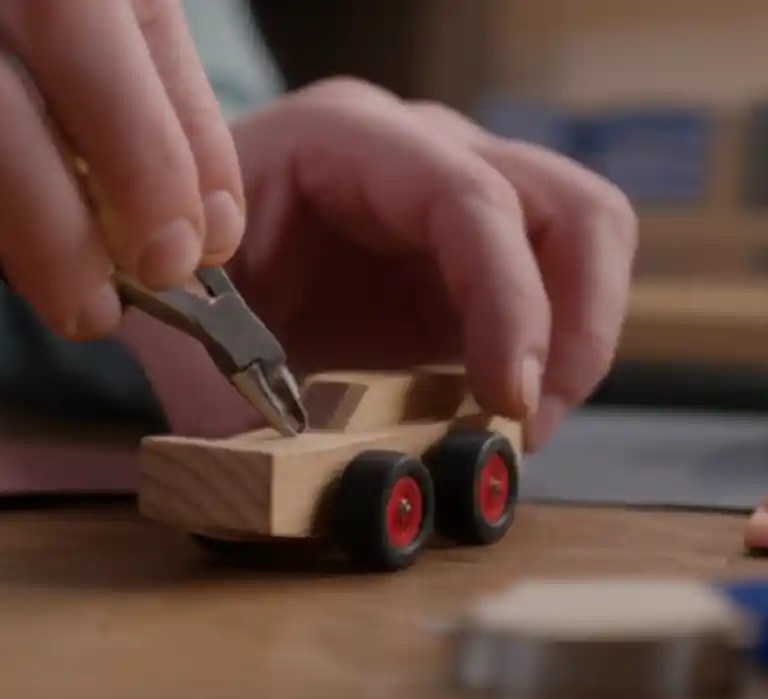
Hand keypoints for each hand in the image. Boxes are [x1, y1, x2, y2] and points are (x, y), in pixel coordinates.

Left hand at [121, 79, 636, 450]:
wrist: (181, 244)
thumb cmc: (181, 267)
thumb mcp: (181, 328)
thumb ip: (227, 401)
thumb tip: (285, 490)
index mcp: (342, 139)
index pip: (468, 195)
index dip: (508, 299)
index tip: (508, 399)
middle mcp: (419, 148)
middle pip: (566, 203)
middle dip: (572, 323)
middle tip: (524, 420)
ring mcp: (460, 190)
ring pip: (586, 236)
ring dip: (577, 338)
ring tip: (518, 420)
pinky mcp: (476, 250)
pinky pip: (559, 285)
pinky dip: (554, 351)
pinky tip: (500, 405)